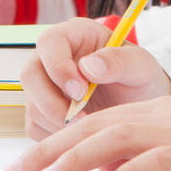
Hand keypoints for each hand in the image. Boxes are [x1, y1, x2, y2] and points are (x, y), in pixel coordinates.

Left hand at [4, 95, 170, 170]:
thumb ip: (142, 156)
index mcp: (150, 114)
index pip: (90, 124)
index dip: (53, 143)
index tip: (26, 164)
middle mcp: (156, 118)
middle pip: (91, 129)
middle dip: (49, 152)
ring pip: (114, 140)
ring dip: (77, 161)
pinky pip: (156, 160)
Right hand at [22, 18, 170, 138]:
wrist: (139, 104)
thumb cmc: (139, 78)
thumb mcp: (140, 66)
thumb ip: (119, 61)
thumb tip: (88, 66)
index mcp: (74, 35)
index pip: (49, 42)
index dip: (58, 67)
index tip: (80, 92)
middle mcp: (52, 57)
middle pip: (30, 75)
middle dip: (52, 102)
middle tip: (83, 119)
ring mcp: (43, 85)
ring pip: (32, 105)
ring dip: (58, 123)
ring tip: (91, 127)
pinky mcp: (41, 111)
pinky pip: (35, 127)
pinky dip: (56, 136)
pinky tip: (82, 135)